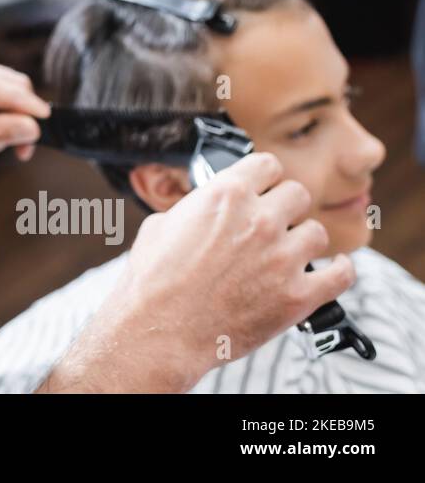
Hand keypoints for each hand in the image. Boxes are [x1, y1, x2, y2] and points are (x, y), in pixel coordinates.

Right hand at [41, 152, 355, 391]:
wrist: (159, 331)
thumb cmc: (154, 281)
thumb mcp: (162, 225)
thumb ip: (195, 208)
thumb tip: (207, 209)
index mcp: (225, 195)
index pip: (267, 164)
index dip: (263, 177)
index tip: (262, 187)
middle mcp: (259, 221)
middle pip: (297, 194)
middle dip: (284, 207)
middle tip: (273, 223)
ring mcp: (282, 259)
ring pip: (317, 233)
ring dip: (302, 241)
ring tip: (288, 253)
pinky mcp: (297, 296)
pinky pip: (341, 274)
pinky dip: (339, 271)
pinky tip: (331, 269)